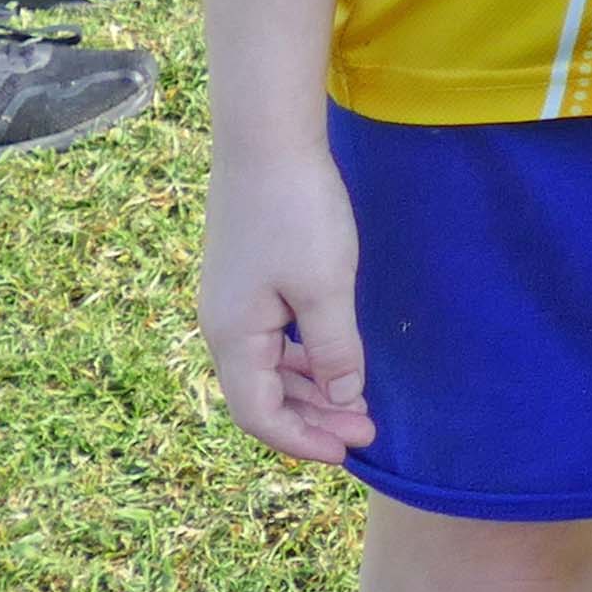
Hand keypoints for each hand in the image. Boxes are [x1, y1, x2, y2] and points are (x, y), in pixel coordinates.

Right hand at [202, 145, 375, 461]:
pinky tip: (336, 357)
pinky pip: (272, 338)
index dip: (302, 441)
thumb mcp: (326, 286)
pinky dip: (304, 357)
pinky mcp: (248, 279)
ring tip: (359, 400)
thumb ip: (336, 348)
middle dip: (315, 418)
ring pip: (268, 367)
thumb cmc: (297, 212)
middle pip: (263, 395)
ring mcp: (233, 301)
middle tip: (369, 428)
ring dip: (311, 389)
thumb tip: (344, 398)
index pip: (259, 415)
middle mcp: (222, 325)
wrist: (267, 140)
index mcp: (232, 336)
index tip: (350, 451)